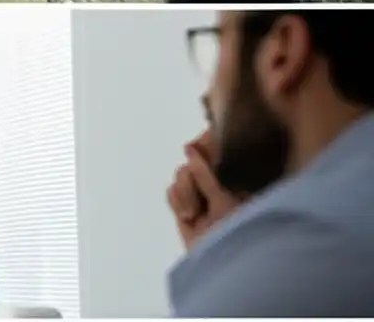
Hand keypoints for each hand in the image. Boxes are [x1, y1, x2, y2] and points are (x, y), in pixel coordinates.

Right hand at [167, 131, 241, 249]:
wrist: (221, 265)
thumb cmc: (234, 234)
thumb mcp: (223, 200)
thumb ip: (204, 174)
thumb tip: (189, 148)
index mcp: (240, 177)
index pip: (216, 151)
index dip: (204, 147)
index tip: (197, 147)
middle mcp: (221, 183)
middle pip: (194, 162)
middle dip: (191, 179)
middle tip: (201, 197)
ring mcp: (202, 195)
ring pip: (180, 176)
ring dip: (184, 192)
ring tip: (193, 213)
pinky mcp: (185, 206)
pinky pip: (171, 191)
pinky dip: (176, 199)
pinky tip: (187, 215)